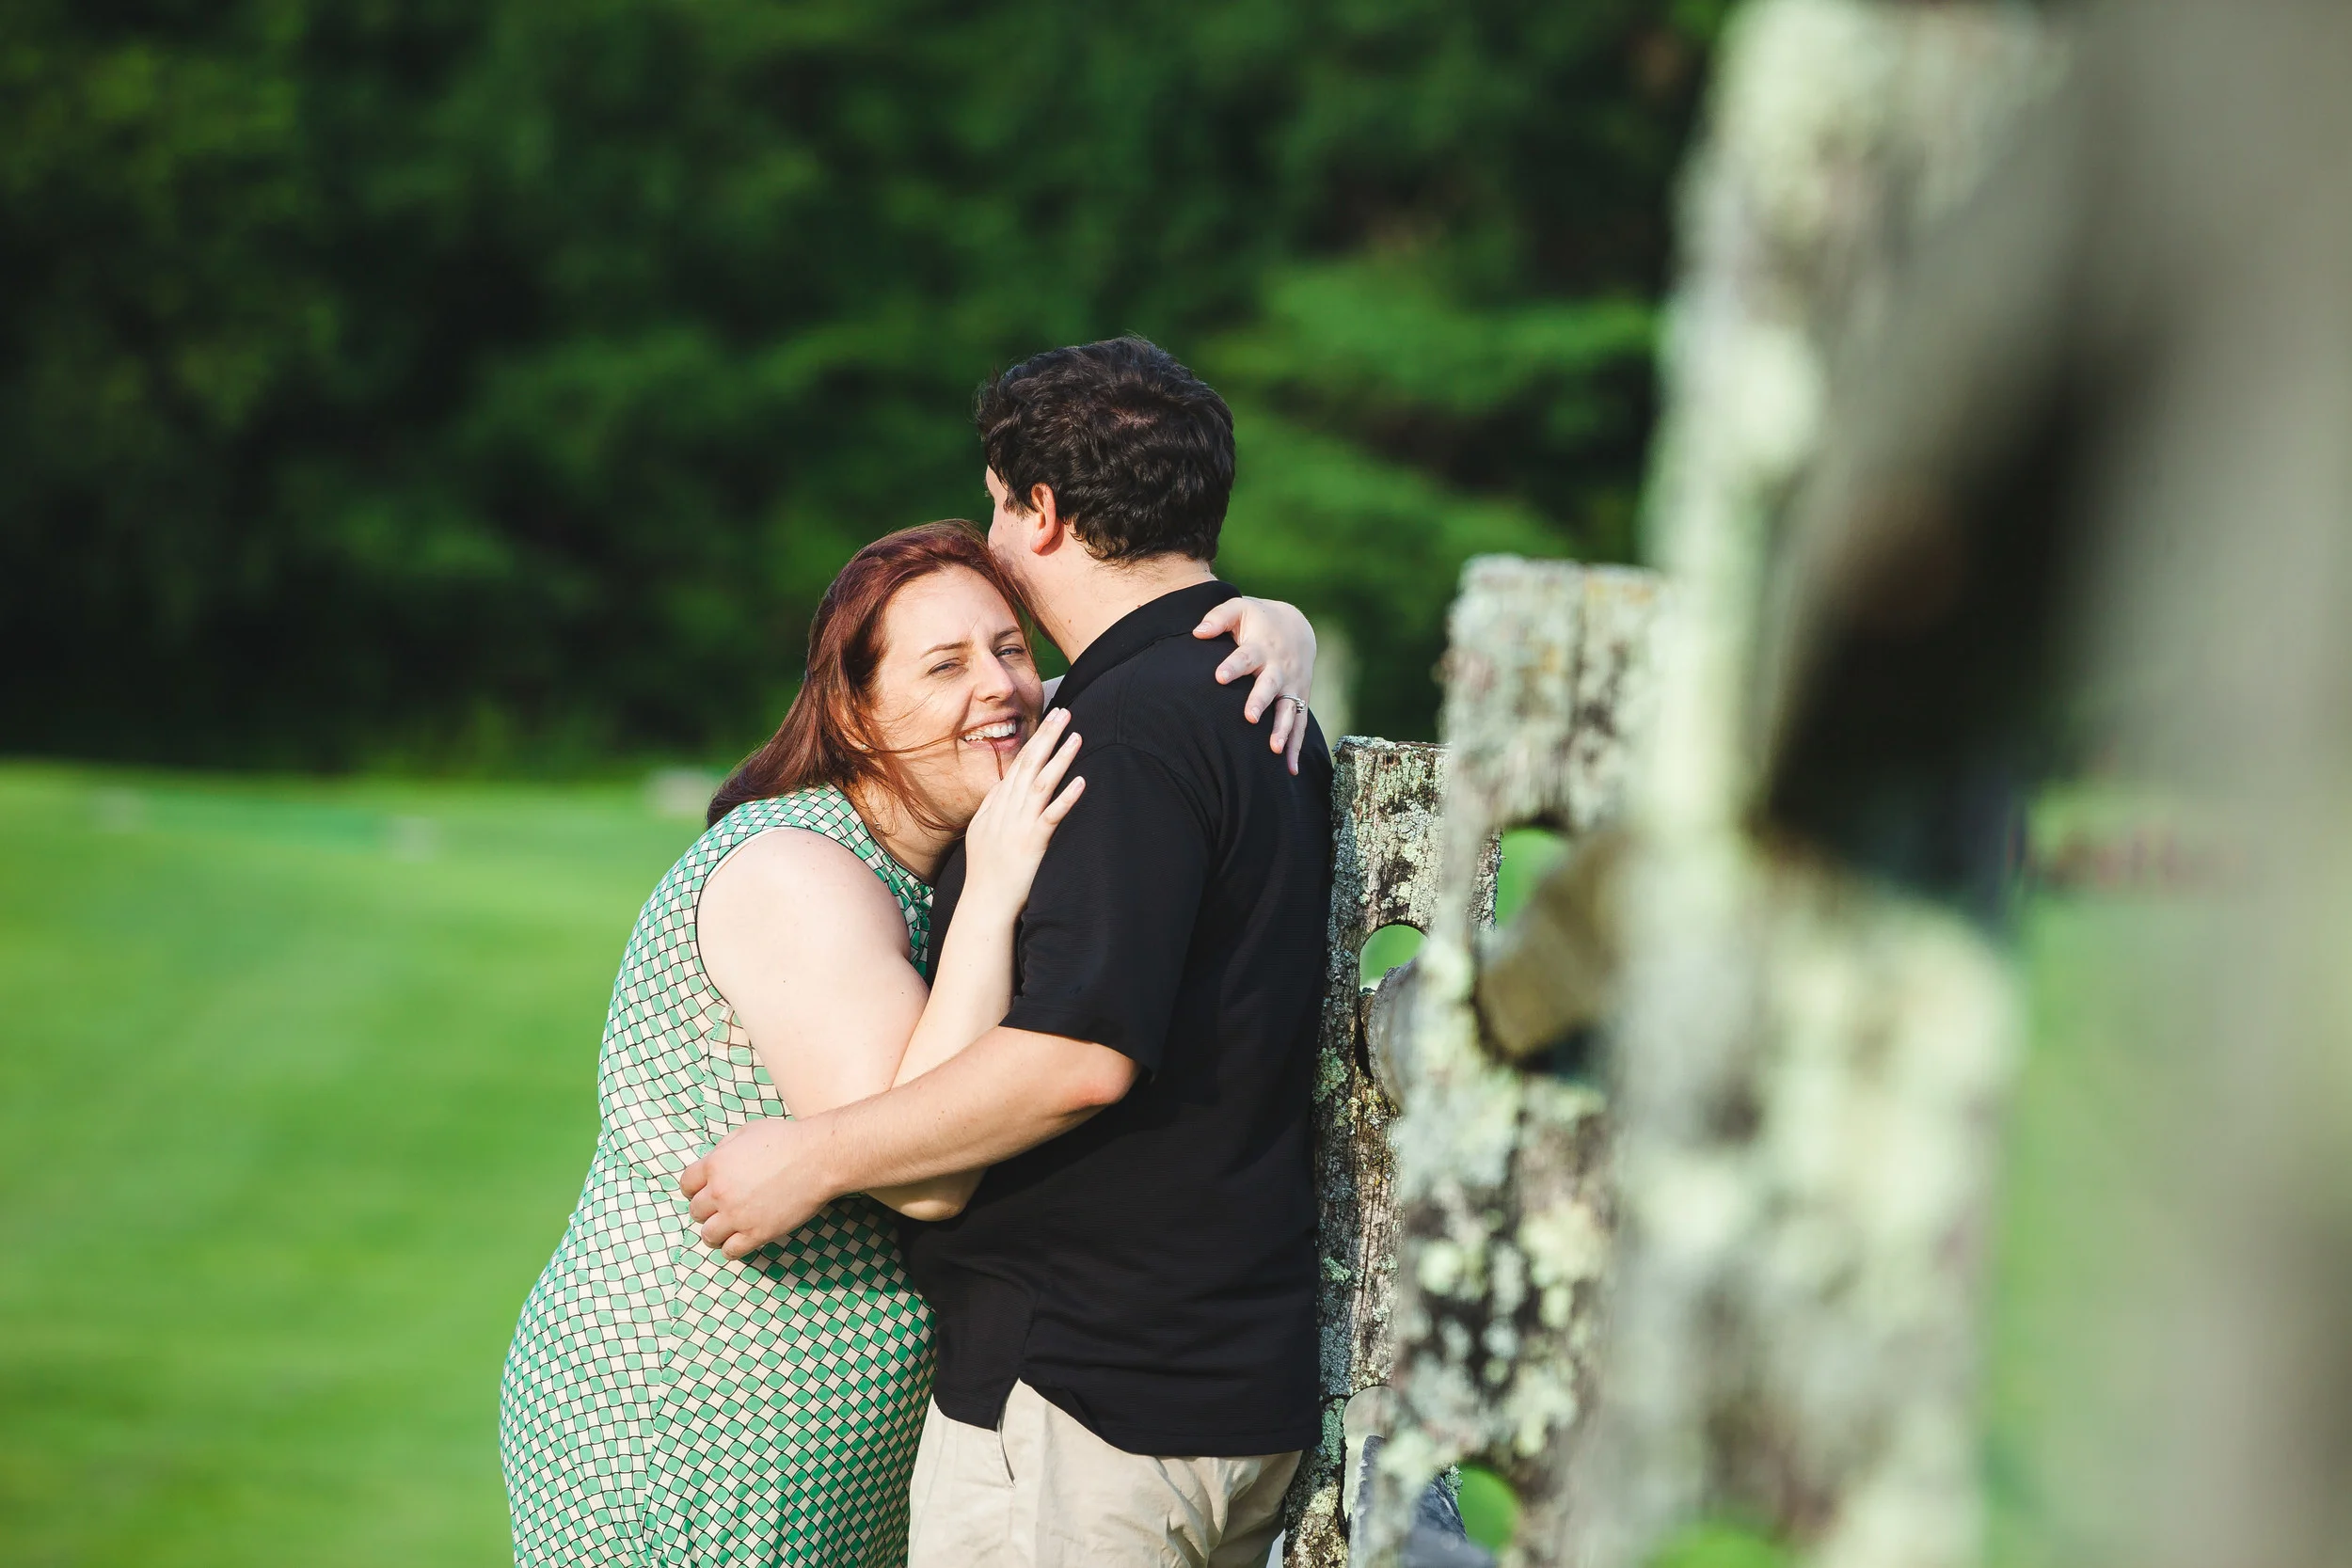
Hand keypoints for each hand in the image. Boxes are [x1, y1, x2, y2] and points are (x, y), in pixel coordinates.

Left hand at [679, 1117, 831, 1259]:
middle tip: (721, 1208)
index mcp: (715, 1164)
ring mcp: (737, 1215)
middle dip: (706, 1210)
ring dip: (715, 1232)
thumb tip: (714, 1162)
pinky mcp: (756, 1233)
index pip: (685, 1184)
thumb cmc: (786, 1140)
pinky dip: (731, 1248)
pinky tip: (740, 1239)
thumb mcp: (747, 1132)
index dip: (693, 1189)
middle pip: (695, 1211)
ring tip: (728, 1228)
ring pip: (708, 1235)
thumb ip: (723, 1148)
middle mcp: (720, 1192)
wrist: (818, 1158)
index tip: (703, 1192)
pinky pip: (730, 1251)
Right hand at [960, 707, 1084, 915]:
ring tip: (1077, 736)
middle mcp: (1008, 809)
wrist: (984, 902)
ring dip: (1060, 758)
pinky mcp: (1033, 843)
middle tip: (1065, 712)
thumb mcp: (981, 830)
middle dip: (1048, 736)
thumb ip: (992, 805)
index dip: (1036, 740)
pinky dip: (1066, 798)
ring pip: (1042, 784)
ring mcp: (1020, 825)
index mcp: (997, 805)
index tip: (1051, 720)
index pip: (1019, 764)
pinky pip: (1052, 817)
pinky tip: (1081, 781)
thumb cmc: (985, 870)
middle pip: (1029, 764)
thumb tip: (1002, 784)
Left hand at [1194, 596, 1317, 773]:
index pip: (1244, 657)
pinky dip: (1296, 747)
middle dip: (1260, 701)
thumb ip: (1218, 617)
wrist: (1297, 627)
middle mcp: (1278, 669)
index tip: (1219, 677)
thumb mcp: (1240, 609)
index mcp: (1260, 648)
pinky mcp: (1299, 700)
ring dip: (1282, 730)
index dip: (1232, 667)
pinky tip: (1290, 770)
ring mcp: (1291, 687)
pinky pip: (1300, 726)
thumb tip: (1198, 632)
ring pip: (1288, 711)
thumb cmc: (1259, 620)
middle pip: (1269, 687)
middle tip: (1249, 717)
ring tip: (1273, 749)